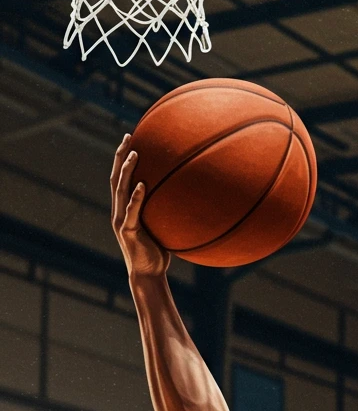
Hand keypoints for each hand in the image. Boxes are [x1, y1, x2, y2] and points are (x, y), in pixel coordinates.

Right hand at [111, 134, 169, 277]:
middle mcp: (119, 211)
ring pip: (121, 190)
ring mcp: (121, 220)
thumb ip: (165, 210)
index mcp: (124, 208)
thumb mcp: (161, 226)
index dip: (122, 158)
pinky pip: (132, 211)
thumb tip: (187, 196)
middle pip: (116, 177)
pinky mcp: (128, 231)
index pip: (120, 178)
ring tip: (135, 154)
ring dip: (127, 170)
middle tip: (128, 136)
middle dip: (121, 156)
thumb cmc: (157, 251)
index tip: (130, 139)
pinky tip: (143, 185)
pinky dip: (136, 197)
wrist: (148, 274)